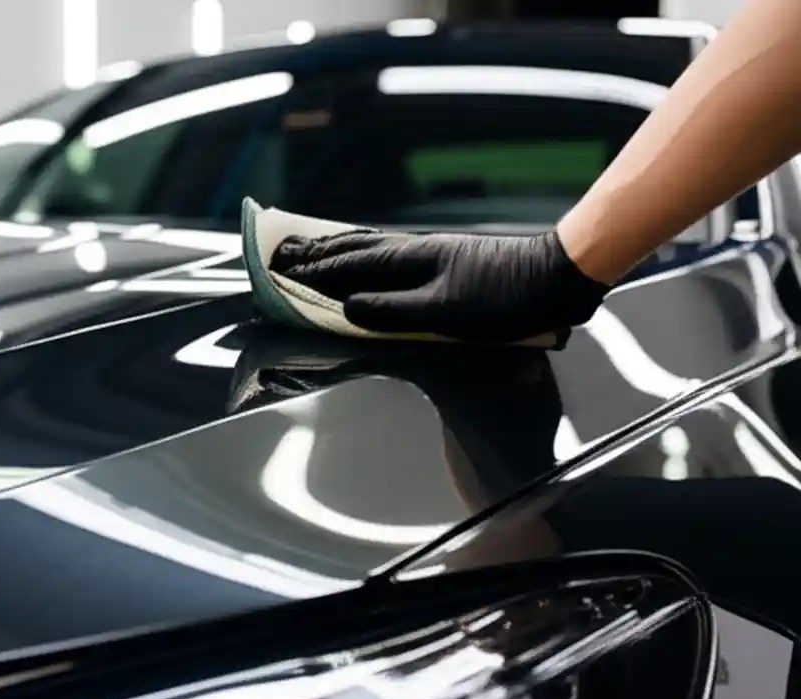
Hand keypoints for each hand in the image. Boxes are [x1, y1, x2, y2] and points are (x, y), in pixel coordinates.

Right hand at [269, 229, 609, 341]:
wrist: (558, 278)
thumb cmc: (507, 298)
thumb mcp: (446, 313)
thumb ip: (393, 311)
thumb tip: (346, 307)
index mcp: (410, 260)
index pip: (348, 264)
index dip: (311, 269)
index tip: (277, 270)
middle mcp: (415, 251)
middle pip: (353, 248)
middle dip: (315, 253)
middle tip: (279, 254)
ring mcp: (430, 255)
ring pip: (370, 248)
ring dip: (336, 251)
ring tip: (311, 251)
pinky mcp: (444, 263)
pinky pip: (388, 256)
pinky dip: (364, 256)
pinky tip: (365, 262)